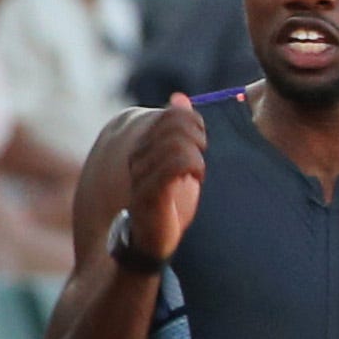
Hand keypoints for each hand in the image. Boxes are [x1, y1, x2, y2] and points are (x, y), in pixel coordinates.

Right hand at [120, 97, 204, 260]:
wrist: (148, 241)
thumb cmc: (169, 201)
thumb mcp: (178, 160)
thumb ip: (178, 129)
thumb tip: (179, 98)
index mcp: (142, 142)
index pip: (173, 114)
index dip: (195, 125)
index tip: (201, 146)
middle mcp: (137, 152)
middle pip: (175, 123)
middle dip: (198, 138)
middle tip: (200, 160)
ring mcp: (140, 170)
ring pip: (177, 142)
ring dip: (197, 158)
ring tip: (196, 174)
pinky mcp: (148, 191)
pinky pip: (175, 163)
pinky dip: (192, 168)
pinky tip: (194, 181)